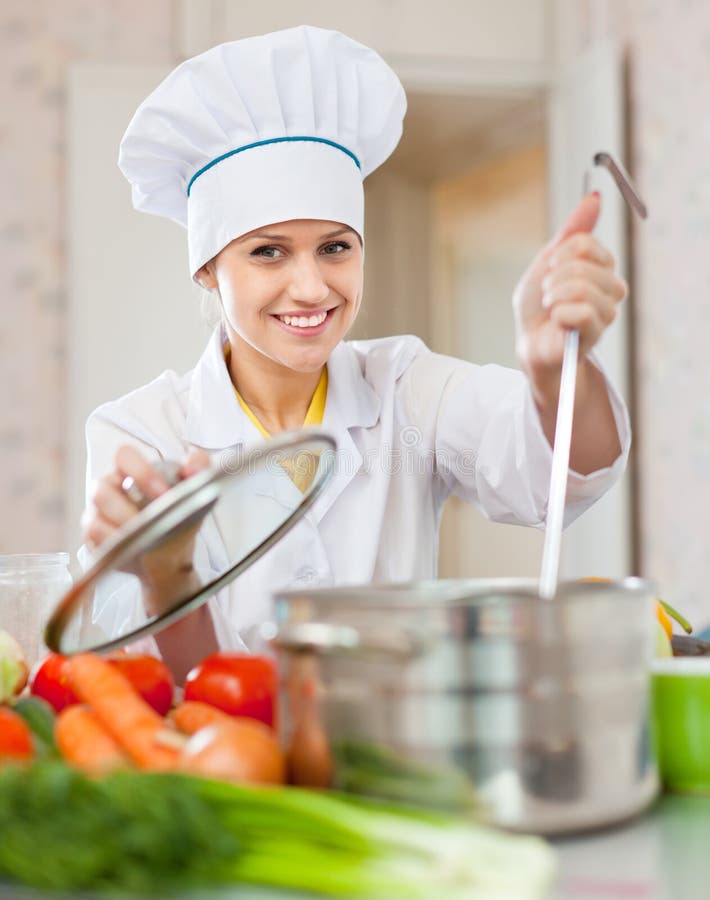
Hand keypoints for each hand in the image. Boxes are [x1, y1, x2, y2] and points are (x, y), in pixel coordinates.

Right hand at [82, 446, 210, 551]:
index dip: (141, 472)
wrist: (170, 559)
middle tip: (154, 521)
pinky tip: (133, 547)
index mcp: (131, 471)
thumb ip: (199, 468)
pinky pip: (95, 537)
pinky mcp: (91, 535)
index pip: (124, 456)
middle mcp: (110, 487)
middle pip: (102, 488)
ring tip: (146, 537)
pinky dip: (115, 543)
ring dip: (123, 527)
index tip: (164, 493)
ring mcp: (97, 512)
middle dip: (128, 507)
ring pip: (96, 515)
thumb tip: (193, 464)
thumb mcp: (196, 494)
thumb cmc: (178, 521)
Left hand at [513, 192, 627, 408]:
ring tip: (551, 309)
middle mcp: (611, 287)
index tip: (549, 268)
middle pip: (584, 264)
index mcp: (600, 266)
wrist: (530, 343)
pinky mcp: (597, 333)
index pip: (585, 243)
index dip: (560, 254)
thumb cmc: (538, 306)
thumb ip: (572, 231)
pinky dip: (560, 314)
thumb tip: (594, 196)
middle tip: (548, 295)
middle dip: (555, 278)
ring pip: (583, 287)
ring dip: (555, 297)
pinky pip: (582, 311)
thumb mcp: (548, 262)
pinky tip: (557, 322)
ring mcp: (608, 311)